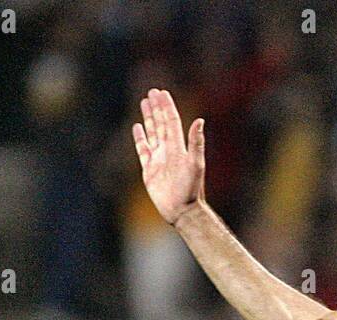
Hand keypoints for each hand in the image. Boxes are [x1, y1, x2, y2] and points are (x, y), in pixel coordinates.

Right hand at [132, 88, 204, 224]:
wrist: (182, 210)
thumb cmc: (191, 189)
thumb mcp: (196, 164)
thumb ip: (196, 143)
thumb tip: (199, 120)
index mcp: (178, 146)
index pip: (171, 121)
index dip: (167, 106)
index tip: (162, 93)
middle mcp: (168, 150)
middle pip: (161, 123)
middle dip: (156, 108)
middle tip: (152, 92)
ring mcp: (158, 159)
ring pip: (152, 133)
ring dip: (148, 118)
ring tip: (144, 103)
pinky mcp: (149, 170)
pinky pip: (143, 150)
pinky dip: (140, 138)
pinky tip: (137, 127)